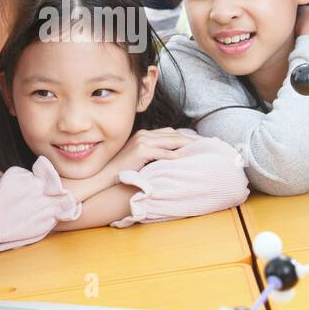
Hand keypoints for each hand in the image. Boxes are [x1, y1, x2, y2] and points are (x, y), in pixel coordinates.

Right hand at [59, 128, 190, 203]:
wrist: (102, 176)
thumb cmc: (120, 172)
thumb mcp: (137, 160)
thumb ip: (151, 156)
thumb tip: (169, 160)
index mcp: (143, 135)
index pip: (169, 132)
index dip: (184, 137)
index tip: (197, 143)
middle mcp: (143, 134)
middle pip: (173, 134)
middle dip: (190, 140)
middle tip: (205, 146)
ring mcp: (142, 141)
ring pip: (172, 141)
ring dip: (187, 146)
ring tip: (201, 151)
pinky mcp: (140, 150)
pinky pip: (164, 153)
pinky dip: (176, 157)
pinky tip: (186, 161)